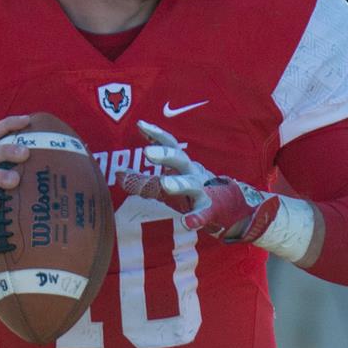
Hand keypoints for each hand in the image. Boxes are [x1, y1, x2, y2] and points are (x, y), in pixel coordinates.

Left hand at [120, 125, 283, 245]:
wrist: (230, 207)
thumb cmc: (192, 192)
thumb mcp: (168, 184)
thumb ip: (142, 181)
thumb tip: (117, 174)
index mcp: (183, 164)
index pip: (169, 144)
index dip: (156, 134)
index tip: (140, 125)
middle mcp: (193, 173)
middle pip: (180, 159)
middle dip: (165, 154)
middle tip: (147, 152)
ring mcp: (203, 192)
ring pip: (191, 185)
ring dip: (179, 184)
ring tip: (165, 185)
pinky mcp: (210, 211)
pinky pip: (203, 215)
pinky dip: (196, 218)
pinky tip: (187, 223)